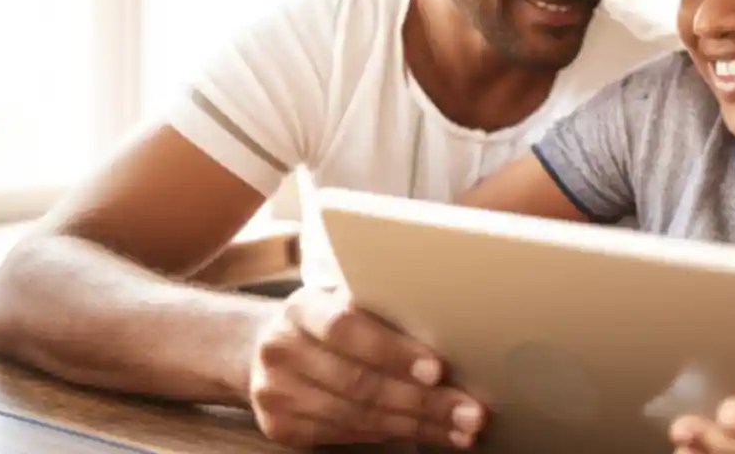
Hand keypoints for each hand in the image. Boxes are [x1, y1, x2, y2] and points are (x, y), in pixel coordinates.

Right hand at [247, 286, 484, 447]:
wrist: (264, 346)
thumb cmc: (326, 319)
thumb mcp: (343, 299)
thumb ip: (380, 310)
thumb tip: (451, 330)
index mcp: (301, 308)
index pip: (346, 329)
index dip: (393, 351)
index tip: (437, 369)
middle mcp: (281, 350)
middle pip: (358, 382)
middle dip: (423, 401)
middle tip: (470, 412)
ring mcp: (276, 393)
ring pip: (357, 416)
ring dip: (416, 425)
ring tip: (460, 429)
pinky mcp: (280, 427)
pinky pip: (347, 434)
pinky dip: (392, 434)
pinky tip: (428, 433)